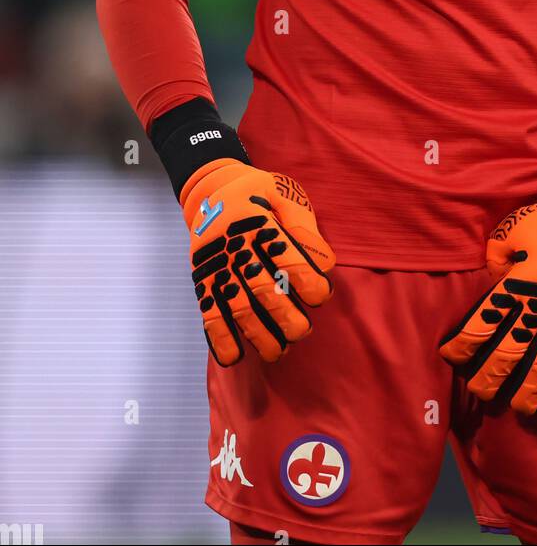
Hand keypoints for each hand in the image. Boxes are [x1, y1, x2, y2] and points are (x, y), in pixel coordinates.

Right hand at [180, 157, 335, 365]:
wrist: (211, 188)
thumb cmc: (258, 194)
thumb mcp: (283, 193)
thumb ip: (303, 225)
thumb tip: (324, 262)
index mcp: (260, 222)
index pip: (286, 255)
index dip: (306, 278)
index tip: (322, 295)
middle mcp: (236, 246)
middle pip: (262, 285)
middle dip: (283, 313)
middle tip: (302, 331)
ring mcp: (217, 265)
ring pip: (236, 304)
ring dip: (256, 332)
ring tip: (277, 352)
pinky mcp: (203, 279)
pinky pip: (208, 310)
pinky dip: (219, 336)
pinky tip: (233, 357)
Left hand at [439, 185, 536, 414]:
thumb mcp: (510, 232)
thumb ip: (496, 259)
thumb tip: (492, 278)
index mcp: (514, 286)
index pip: (481, 324)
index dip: (463, 345)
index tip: (451, 357)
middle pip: (508, 353)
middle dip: (490, 377)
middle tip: (480, 392)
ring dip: (530, 390)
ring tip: (520, 408)